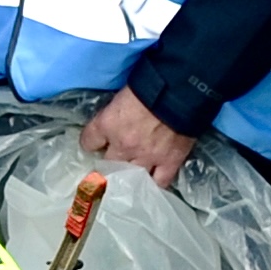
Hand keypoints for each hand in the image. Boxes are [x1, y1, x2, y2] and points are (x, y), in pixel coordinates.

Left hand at [77, 87, 193, 191]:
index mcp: (107, 124)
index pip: (88, 141)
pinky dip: (154, 184)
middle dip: (109, 163)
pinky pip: (159, 182)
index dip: (92, 143)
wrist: (181, 91)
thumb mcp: (122, 95)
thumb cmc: (150, 85)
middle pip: (108, 164)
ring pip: (131, 176)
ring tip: (129, 177)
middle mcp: (123, 145)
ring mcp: (147, 156)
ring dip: (129, 176)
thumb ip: (115, 111)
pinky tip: (151, 183)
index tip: (96, 144)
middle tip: (113, 163)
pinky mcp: (169, 162)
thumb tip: (115, 119)